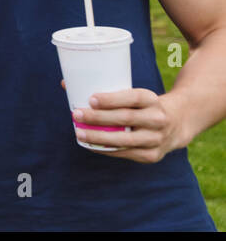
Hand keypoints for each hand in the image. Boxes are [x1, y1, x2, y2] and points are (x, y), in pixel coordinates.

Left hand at [64, 84, 184, 162]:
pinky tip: (90, 145)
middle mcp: (158, 119)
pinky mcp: (152, 155)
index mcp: (151, 99)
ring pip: (124, 139)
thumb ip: (105, 91)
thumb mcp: (133, 94)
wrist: (176, 124)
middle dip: (99, 118)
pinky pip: (125, 153)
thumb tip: (65, 84)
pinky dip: (106, 150)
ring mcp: (156, 139)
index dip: (112, 99)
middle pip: (125, 118)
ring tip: (79, 132)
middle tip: (77, 114)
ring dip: (99, 137)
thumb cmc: (141, 105)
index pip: (133, 98)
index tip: (91, 99)